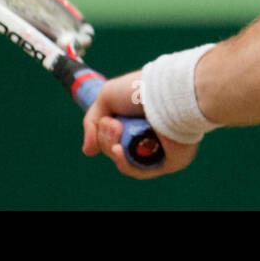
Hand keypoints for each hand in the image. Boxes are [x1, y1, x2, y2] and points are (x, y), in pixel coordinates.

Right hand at [81, 70, 198, 179]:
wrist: (164, 92)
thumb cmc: (139, 89)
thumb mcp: (107, 97)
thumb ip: (92, 123)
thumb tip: (89, 151)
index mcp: (140, 120)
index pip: (115, 137)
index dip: (104, 134)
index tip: (106, 120)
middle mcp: (151, 135)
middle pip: (118, 150)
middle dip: (107, 139)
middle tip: (113, 123)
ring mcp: (161, 149)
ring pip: (126, 162)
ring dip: (113, 148)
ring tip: (117, 129)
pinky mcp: (170, 160)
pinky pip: (142, 171)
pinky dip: (125, 163)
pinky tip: (117, 150)